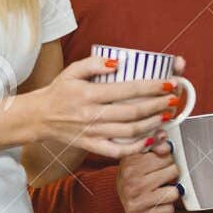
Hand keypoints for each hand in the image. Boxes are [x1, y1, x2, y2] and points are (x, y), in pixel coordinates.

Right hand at [24, 55, 179, 159]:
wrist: (38, 118)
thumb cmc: (58, 92)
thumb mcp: (72, 71)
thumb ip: (94, 63)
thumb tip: (119, 62)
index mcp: (89, 94)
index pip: (127, 90)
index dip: (151, 87)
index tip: (168, 83)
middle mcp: (92, 115)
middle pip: (133, 112)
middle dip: (158, 106)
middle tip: (174, 99)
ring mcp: (93, 133)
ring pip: (130, 131)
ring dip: (153, 124)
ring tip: (167, 116)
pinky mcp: (92, 146)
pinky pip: (118, 150)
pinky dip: (137, 147)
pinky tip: (151, 139)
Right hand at [116, 134, 179, 212]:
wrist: (113, 198)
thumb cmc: (131, 174)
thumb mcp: (138, 155)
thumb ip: (153, 143)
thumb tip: (164, 136)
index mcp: (130, 162)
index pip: (166, 154)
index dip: (167, 157)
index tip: (162, 158)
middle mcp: (131, 182)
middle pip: (173, 170)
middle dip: (170, 172)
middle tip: (160, 175)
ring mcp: (136, 201)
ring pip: (174, 192)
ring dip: (171, 191)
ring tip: (160, 188)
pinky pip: (169, 210)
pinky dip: (165, 206)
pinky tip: (155, 202)